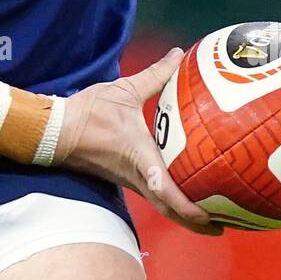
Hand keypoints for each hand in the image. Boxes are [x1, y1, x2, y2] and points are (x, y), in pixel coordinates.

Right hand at [53, 47, 223, 235]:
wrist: (56, 131)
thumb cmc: (89, 113)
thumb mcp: (124, 89)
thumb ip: (155, 74)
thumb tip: (179, 55)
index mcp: (140, 157)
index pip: (167, 192)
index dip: (190, 209)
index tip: (213, 218)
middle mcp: (138, 176)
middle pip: (170, 211)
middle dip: (197, 223)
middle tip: (225, 224)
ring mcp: (131, 181)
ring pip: (162, 207)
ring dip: (185, 215)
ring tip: (213, 214)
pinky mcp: (125, 179)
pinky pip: (153, 196)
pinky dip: (172, 201)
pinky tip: (186, 192)